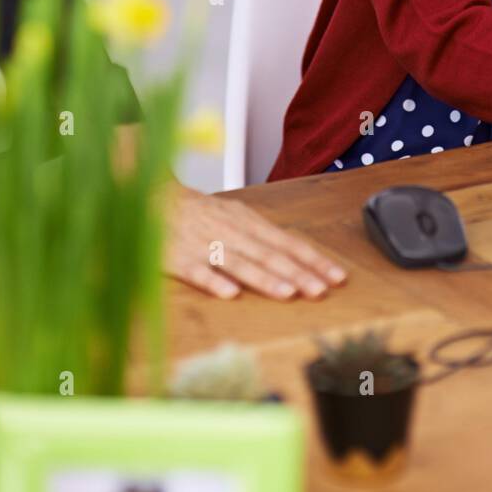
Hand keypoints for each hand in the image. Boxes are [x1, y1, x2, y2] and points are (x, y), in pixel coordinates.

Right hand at [163, 180, 347, 299]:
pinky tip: (230, 294)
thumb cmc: (200, 212)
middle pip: (269, 254)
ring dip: (265, 278)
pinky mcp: (178, 257)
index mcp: (247, 222)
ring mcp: (205, 244)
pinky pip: (198, 270)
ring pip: (239, 263)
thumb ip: (263, 237)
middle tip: (321, 290)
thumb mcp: (236, 216)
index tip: (337, 276)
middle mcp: (231, 232)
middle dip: (297, 273)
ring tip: (287, 293)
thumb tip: (299, 254)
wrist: (153, 197)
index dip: (313, 260)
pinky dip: (214, 281)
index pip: (288, 242)